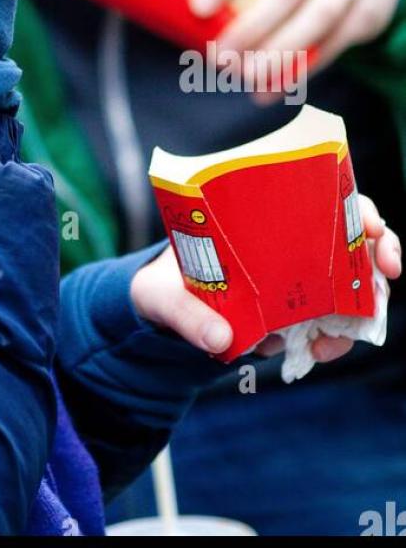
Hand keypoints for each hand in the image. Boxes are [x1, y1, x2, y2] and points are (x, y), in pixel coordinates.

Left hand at [131, 192, 401, 362]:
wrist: (164, 311)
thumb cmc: (168, 284)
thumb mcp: (166, 294)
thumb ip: (187, 315)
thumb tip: (220, 341)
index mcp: (265, 219)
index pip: (323, 197)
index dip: (355, 206)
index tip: (369, 222)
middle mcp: (291, 244)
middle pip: (353, 234)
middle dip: (381, 248)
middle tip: (387, 266)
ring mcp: (302, 278)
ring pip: (355, 279)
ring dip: (364, 302)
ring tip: (344, 329)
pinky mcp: (301, 313)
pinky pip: (336, 322)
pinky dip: (338, 338)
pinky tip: (322, 350)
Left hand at [188, 0, 400, 98]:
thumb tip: (190, 16)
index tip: (197, 8)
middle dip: (252, 27)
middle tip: (220, 57)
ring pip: (317, 18)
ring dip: (278, 53)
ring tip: (247, 76)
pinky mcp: (368, 10)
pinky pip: (334, 45)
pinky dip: (301, 71)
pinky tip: (271, 88)